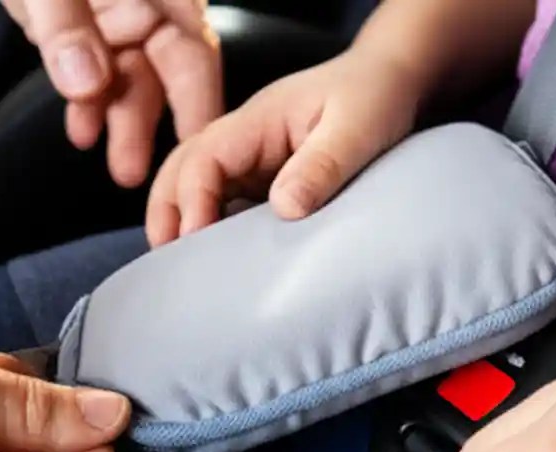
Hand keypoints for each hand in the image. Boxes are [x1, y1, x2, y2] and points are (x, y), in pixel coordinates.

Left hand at [0, 0, 222, 186]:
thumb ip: (67, 26)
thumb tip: (88, 84)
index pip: (192, 51)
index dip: (199, 103)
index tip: (200, 151)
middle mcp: (147, 3)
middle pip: (165, 71)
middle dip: (152, 123)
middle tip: (140, 174)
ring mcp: (115, 16)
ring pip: (130, 78)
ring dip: (120, 121)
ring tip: (116, 166)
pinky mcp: (85, 29)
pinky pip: (96, 74)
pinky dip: (88, 103)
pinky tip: (80, 131)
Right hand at [144, 46, 428, 245]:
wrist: (390, 80)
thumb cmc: (375, 96)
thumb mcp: (357, 129)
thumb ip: (322, 165)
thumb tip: (285, 209)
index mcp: (258, 121)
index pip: (204, 158)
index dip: (193, 198)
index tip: (196, 238)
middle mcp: (244, 138)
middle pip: (181, 170)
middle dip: (165, 212)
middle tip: (166, 262)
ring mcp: (251, 157)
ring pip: (196, 186)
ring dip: (182, 220)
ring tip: (183, 268)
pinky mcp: (263, 176)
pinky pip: (225, 199)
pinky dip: (212, 225)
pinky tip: (220, 259)